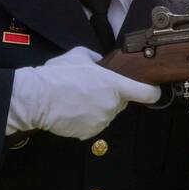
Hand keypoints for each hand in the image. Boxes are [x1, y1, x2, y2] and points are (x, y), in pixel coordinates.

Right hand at [6, 46, 160, 138]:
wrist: (37, 98)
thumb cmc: (57, 75)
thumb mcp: (79, 55)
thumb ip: (96, 58)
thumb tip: (101, 62)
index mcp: (115, 85)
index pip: (147, 93)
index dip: (151, 92)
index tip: (151, 91)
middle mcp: (113, 105)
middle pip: (121, 102)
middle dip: (111, 96)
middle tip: (90, 89)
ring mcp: (102, 121)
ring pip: (106, 114)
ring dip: (97, 108)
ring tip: (76, 99)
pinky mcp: (90, 133)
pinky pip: (93, 125)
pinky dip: (85, 120)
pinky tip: (72, 111)